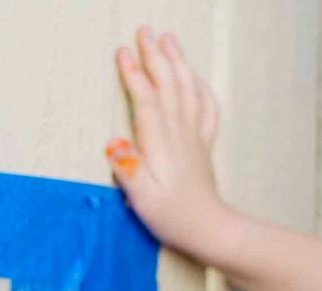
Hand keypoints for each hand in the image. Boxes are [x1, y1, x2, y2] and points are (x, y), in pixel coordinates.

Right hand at [107, 25, 226, 256]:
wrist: (208, 229)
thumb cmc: (171, 217)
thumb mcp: (141, 199)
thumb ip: (128, 170)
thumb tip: (113, 143)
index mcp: (160, 144)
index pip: (146, 100)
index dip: (134, 75)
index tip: (122, 52)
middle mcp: (179, 134)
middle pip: (168, 85)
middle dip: (155, 56)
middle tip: (145, 30)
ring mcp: (194, 137)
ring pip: (188, 90)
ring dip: (178, 62)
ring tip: (168, 39)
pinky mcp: (202, 146)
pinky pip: (206, 108)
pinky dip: (201, 87)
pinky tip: (195, 77)